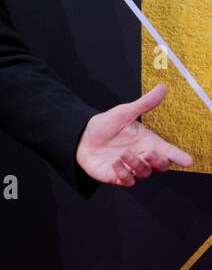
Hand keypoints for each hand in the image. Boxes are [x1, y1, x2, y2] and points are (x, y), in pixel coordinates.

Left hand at [75, 83, 193, 185]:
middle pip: (161, 166)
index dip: (179, 156)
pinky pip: (127, 182)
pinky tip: (114, 163)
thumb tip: (163, 87)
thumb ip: (144, 103)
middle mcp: (142, 156)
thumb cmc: (105, 125)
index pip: (169, 151)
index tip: (188, 161)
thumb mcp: (124, 112)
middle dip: (158, 161)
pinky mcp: (116, 176)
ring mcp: (130, 168)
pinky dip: (123, 174)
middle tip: (149, 153)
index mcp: (148, 142)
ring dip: (136, 164)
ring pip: (144, 173)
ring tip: (123, 153)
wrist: (81, 137)